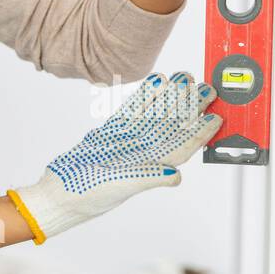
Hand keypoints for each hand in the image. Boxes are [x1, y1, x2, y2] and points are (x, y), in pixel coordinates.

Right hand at [6, 71, 220, 243]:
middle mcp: (143, 152)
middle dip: (190, 107)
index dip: (200, 132)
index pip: (182, 146)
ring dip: (170, 98)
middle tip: (205, 87)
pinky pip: (132, 111)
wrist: (58, 191)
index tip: (216, 117)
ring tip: (184, 78)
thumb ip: (148, 177)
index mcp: (151, 166)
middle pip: (173, 126)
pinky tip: (155, 83)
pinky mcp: (111, 133)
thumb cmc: (88, 195)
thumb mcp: (120, 186)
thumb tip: (176, 174)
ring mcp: (128, 140)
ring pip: (154, 114)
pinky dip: (144, 97)